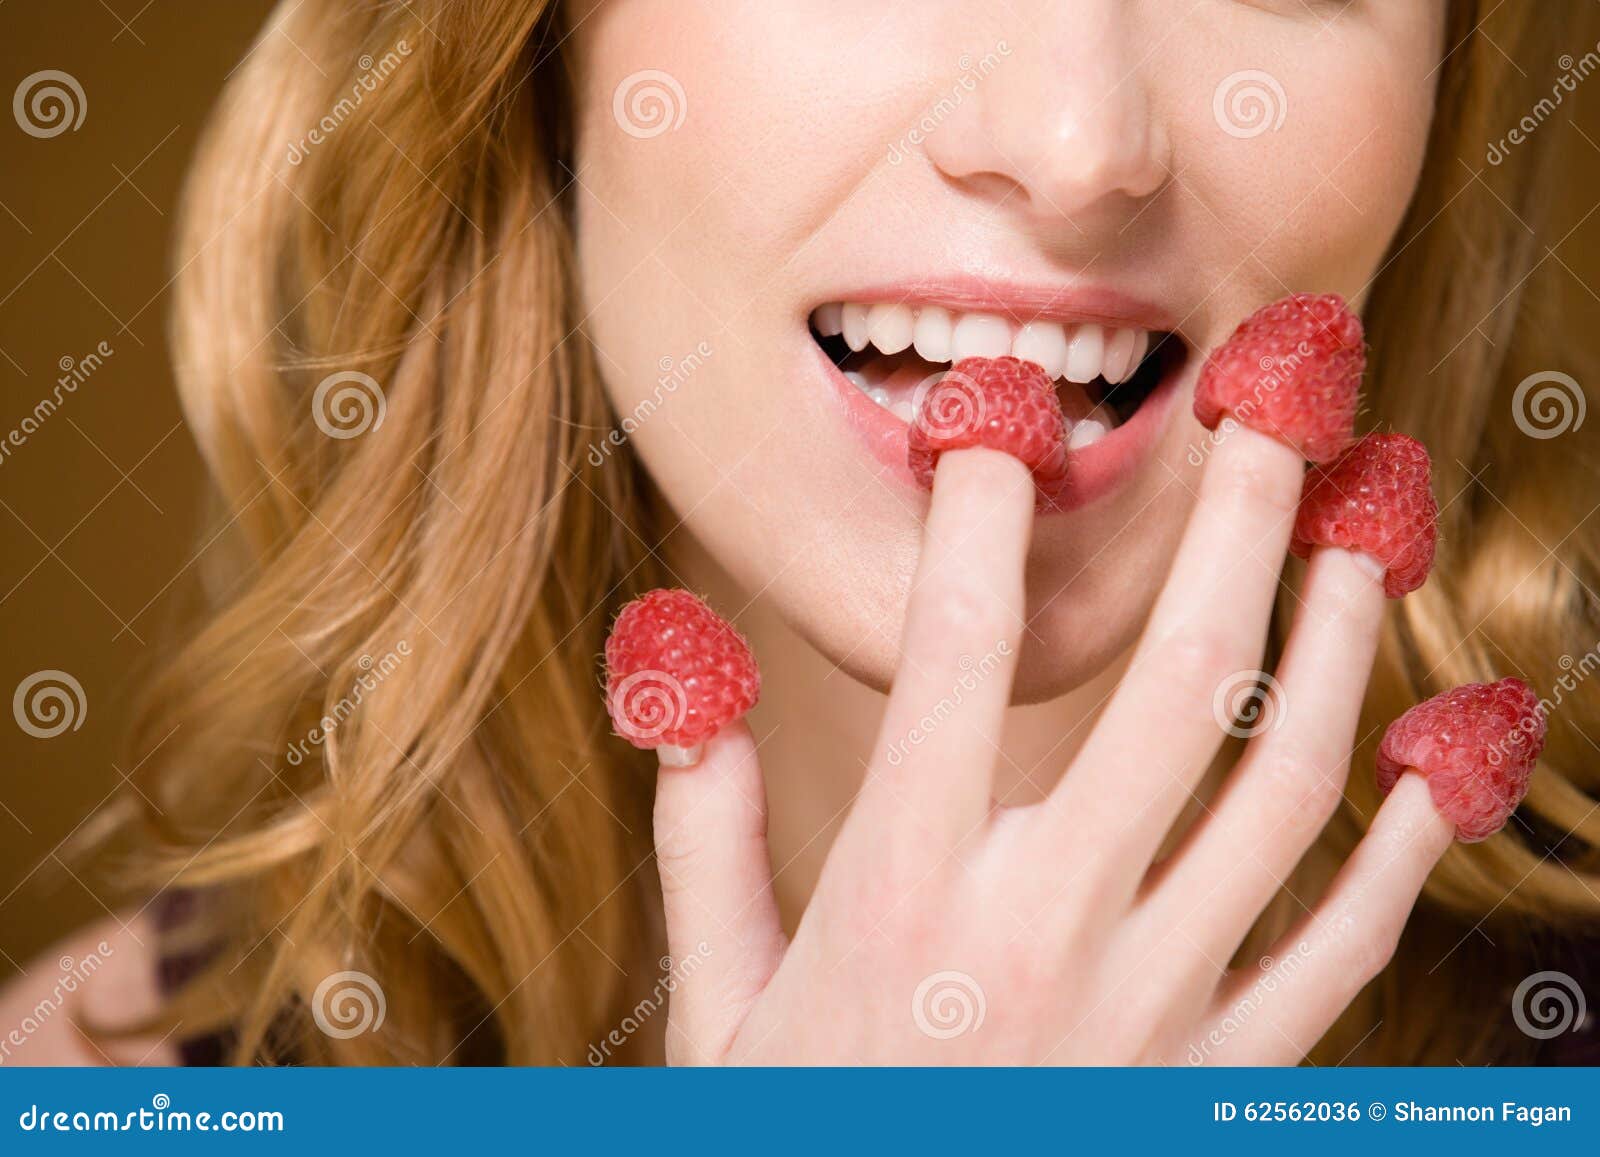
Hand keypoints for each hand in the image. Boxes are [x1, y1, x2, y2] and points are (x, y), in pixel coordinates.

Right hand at [650, 428, 1451, 1063]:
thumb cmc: (795, 1136)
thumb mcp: (717, 1001)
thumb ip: (702, 834)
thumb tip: (682, 680)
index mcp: (901, 893)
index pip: (956, 656)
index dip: (981, 520)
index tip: (1002, 426)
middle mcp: (1041, 928)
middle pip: (1174, 687)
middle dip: (1232, 526)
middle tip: (1276, 408)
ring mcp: (1151, 1006)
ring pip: (1283, 791)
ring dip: (1332, 646)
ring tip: (1360, 533)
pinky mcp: (1216, 1080)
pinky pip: (1340, 949)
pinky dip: (1400, 846)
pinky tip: (1436, 752)